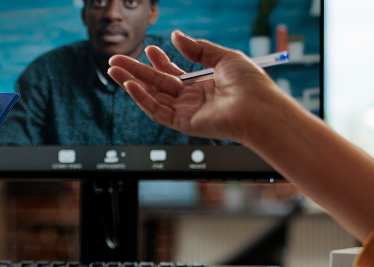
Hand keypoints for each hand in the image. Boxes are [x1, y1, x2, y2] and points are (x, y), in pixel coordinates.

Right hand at [106, 30, 293, 144]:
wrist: (260, 108)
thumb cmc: (251, 85)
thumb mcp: (224, 57)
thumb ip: (198, 48)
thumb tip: (176, 36)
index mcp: (202, 85)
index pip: (173, 74)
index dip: (158, 62)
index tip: (149, 49)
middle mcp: (192, 99)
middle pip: (156, 84)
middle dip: (135, 72)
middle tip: (116, 60)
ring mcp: (186, 112)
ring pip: (151, 97)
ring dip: (131, 83)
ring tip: (114, 70)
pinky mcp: (183, 124)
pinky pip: (157, 111)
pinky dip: (142, 99)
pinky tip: (130, 86)